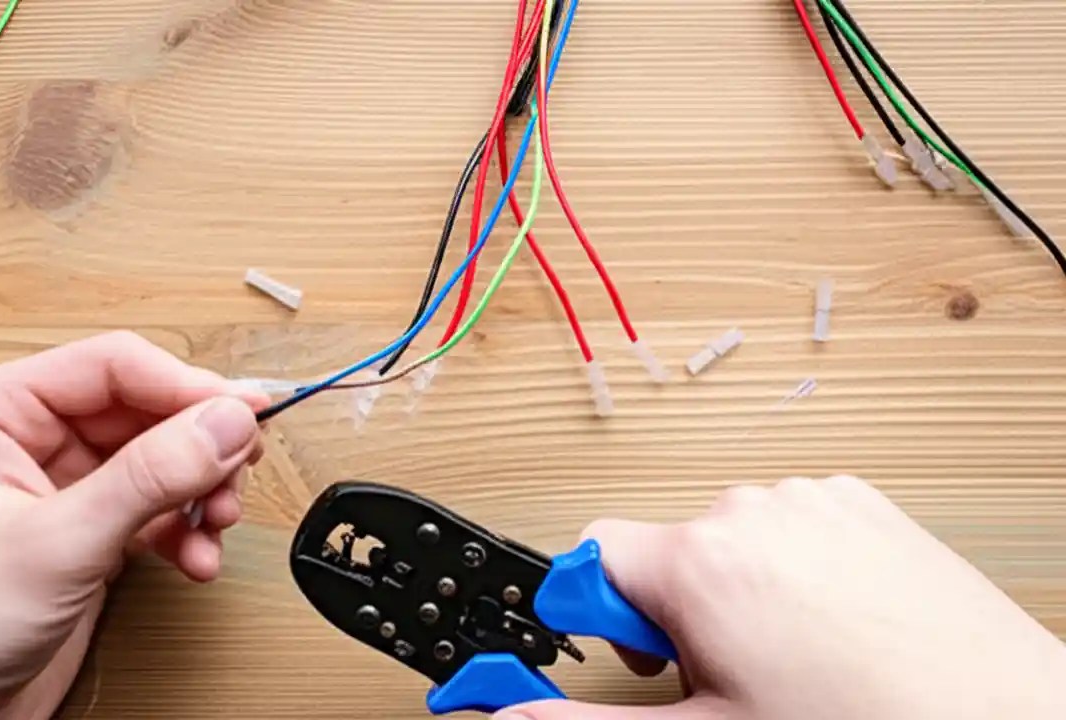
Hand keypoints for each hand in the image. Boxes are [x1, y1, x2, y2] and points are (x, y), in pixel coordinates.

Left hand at [0, 332, 267, 719]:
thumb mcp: (57, 545)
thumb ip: (150, 476)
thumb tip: (225, 421)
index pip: (115, 365)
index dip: (188, 388)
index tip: (245, 418)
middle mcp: (26, 434)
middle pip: (146, 408)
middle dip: (199, 449)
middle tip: (235, 480)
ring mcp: (56, 481)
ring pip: (159, 455)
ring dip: (198, 491)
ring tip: (214, 527)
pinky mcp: (80, 524)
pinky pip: (153, 503)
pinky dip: (183, 528)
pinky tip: (194, 558)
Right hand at [499, 476, 1065, 719]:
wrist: (1006, 717)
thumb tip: (508, 717)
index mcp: (700, 562)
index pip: (587, 553)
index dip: (592, 612)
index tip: (626, 649)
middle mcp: (752, 510)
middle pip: (664, 551)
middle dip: (674, 614)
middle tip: (725, 677)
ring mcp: (813, 500)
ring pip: (729, 540)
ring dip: (736, 591)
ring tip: (790, 657)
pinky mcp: (862, 502)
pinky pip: (791, 524)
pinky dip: (793, 569)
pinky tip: (829, 627)